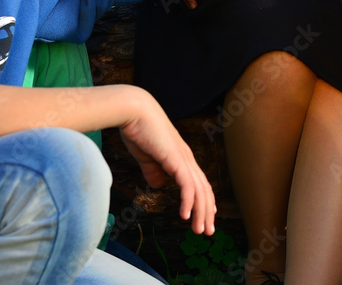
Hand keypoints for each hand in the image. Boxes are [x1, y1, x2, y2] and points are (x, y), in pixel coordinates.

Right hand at [119, 90, 215, 234]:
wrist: (134, 111)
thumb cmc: (138, 130)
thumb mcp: (146, 157)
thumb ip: (153, 171)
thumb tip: (157, 185)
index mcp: (181, 157)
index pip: (199, 182)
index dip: (204, 200)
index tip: (207, 217)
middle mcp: (187, 158)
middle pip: (204, 189)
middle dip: (207, 212)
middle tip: (207, 232)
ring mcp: (183, 158)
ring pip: (200, 190)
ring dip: (201, 212)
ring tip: (200, 230)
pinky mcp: (176, 159)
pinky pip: (187, 185)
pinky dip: (189, 202)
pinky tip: (185, 215)